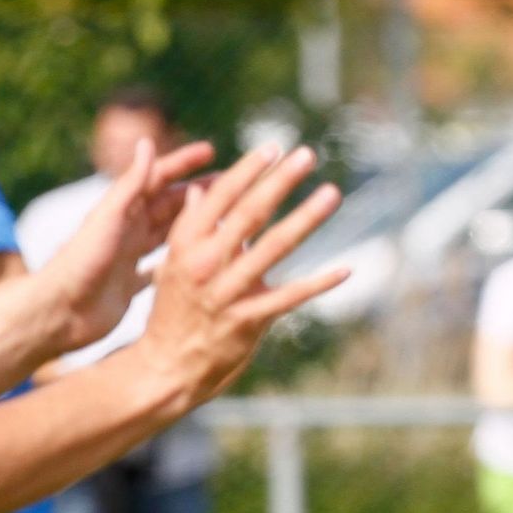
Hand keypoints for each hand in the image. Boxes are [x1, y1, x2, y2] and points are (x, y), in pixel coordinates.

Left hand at [39, 138, 216, 352]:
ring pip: (169, 234)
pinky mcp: (129, 285)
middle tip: (231, 185)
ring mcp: (128, 257)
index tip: (210, 151)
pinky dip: (179, 262)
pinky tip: (199, 264)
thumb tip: (146, 142)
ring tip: (223, 219)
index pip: (158, 178)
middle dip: (198, 192)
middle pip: (169, 205)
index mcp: (122, 211)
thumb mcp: (109, 218)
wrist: (57, 313)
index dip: (184, 163)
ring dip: (194, 224)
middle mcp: (126, 230)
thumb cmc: (81, 263)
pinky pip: (160, 269)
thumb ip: (130, 184)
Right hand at [135, 146, 346, 405]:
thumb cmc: (175, 308)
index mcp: (185, 245)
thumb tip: (200, 190)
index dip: (249, 171)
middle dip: (280, 181)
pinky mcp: (248, 320)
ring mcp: (228, 292)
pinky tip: (347, 268)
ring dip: (307, 218)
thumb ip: (191, 227)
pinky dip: (320, 282)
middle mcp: (205, 264)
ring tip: (332, 193)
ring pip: (274, 247)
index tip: (274, 147)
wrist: (166, 365)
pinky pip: (291, 296)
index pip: (220, 197)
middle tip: (308, 154)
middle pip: (250, 214)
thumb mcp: (174, 263)